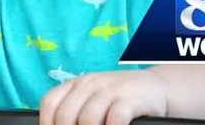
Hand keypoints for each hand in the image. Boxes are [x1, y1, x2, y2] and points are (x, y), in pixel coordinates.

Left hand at [38, 69, 166, 124]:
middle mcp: (91, 83)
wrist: (157, 88)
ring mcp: (111, 90)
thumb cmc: (121, 99)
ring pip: (88, 119)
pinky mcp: (131, 99)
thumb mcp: (95, 98)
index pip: (50, 103)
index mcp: (77, 83)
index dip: (46, 123)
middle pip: (66, 115)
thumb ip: (77, 110)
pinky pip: (115, 119)